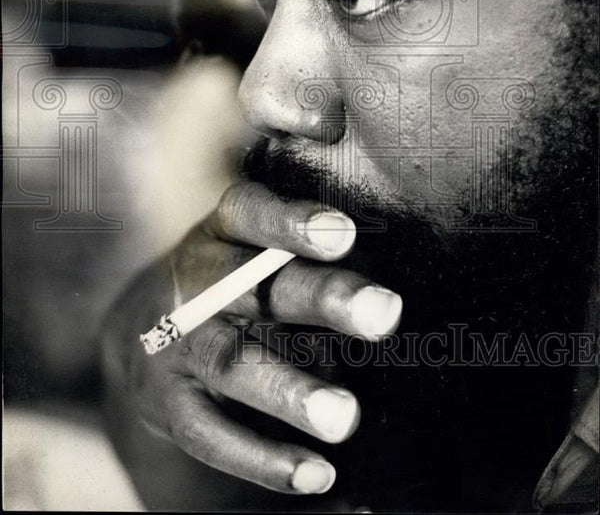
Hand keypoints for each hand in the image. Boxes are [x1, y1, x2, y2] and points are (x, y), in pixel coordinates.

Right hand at [125, 181, 402, 494]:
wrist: (142, 329)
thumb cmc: (233, 280)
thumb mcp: (252, 246)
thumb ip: (306, 253)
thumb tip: (381, 290)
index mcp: (220, 232)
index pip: (250, 214)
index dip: (292, 222)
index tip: (344, 233)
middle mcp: (196, 282)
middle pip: (256, 286)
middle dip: (322, 298)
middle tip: (383, 312)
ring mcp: (180, 345)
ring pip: (232, 364)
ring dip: (289, 391)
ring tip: (345, 417)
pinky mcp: (171, 404)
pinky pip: (211, 435)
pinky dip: (262, 459)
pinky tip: (315, 473)